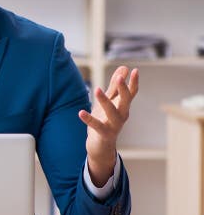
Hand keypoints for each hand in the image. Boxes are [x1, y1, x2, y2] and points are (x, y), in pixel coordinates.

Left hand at [78, 66, 138, 185]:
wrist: (101, 146)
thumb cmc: (105, 120)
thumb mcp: (109, 102)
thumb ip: (115, 86)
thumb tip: (124, 68)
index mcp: (123, 107)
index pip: (132, 93)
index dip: (133, 82)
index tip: (134, 70)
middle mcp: (122, 115)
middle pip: (126, 100)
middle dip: (123, 89)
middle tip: (119, 77)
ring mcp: (114, 125)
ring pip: (112, 112)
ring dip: (105, 100)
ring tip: (96, 89)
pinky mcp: (104, 133)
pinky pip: (97, 126)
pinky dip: (89, 119)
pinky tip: (80, 112)